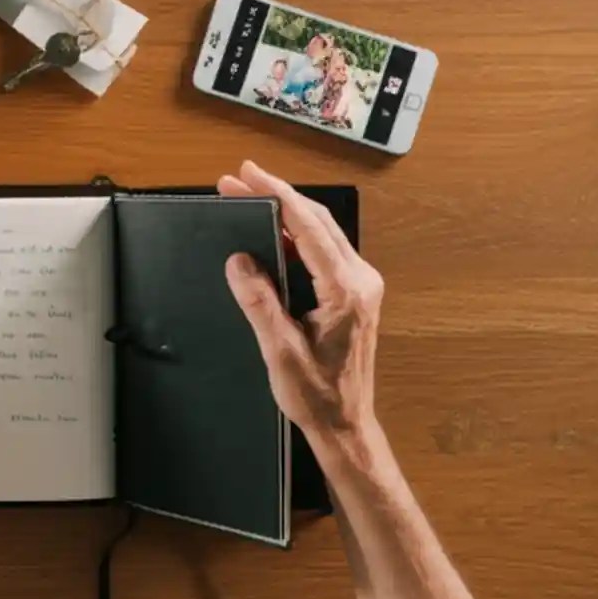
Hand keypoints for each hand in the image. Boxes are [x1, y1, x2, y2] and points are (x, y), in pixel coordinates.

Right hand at [218, 161, 382, 435]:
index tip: (249, 174)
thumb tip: (239, 261)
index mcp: (346, 291)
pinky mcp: (354, 293)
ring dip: (286, 213)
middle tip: (237, 180)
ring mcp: (360, 286)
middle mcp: (360, 281)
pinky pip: (324, 251)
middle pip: (316, 221)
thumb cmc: (318, 396)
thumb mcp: (279, 350)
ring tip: (248, 198)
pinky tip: (271, 232)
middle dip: (276, 196)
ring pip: (321, 233)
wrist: (346, 424)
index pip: (308, 227)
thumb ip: (260, 302)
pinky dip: (296, 235)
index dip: (277, 195)